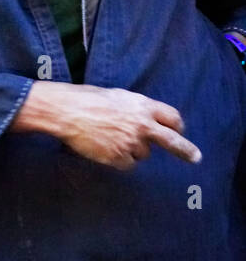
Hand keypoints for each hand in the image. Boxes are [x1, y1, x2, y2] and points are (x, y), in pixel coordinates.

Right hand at [13, 80, 200, 168]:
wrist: (64, 111)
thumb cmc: (84, 99)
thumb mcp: (114, 96)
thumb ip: (133, 108)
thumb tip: (144, 119)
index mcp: (141, 106)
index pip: (171, 117)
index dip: (175, 125)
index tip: (178, 131)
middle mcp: (142, 125)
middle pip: (173, 141)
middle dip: (186, 151)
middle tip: (196, 157)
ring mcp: (132, 143)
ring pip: (143, 154)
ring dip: (132, 149)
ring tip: (108, 138)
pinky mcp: (120, 157)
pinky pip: (127, 163)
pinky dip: (118, 159)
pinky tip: (103, 148)